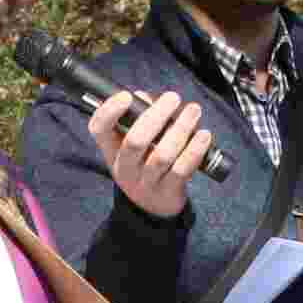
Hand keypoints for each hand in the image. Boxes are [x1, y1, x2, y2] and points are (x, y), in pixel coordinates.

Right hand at [92, 87, 216, 220]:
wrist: (153, 206)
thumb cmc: (145, 162)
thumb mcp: (134, 144)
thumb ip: (139, 118)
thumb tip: (146, 98)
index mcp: (111, 150)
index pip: (99, 129)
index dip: (109, 111)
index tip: (126, 96)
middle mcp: (124, 168)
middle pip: (134, 141)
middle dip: (156, 116)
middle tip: (173, 98)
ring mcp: (145, 183)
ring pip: (161, 155)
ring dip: (180, 130)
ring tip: (193, 111)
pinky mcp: (167, 192)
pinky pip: (181, 170)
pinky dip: (194, 150)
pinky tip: (203, 135)